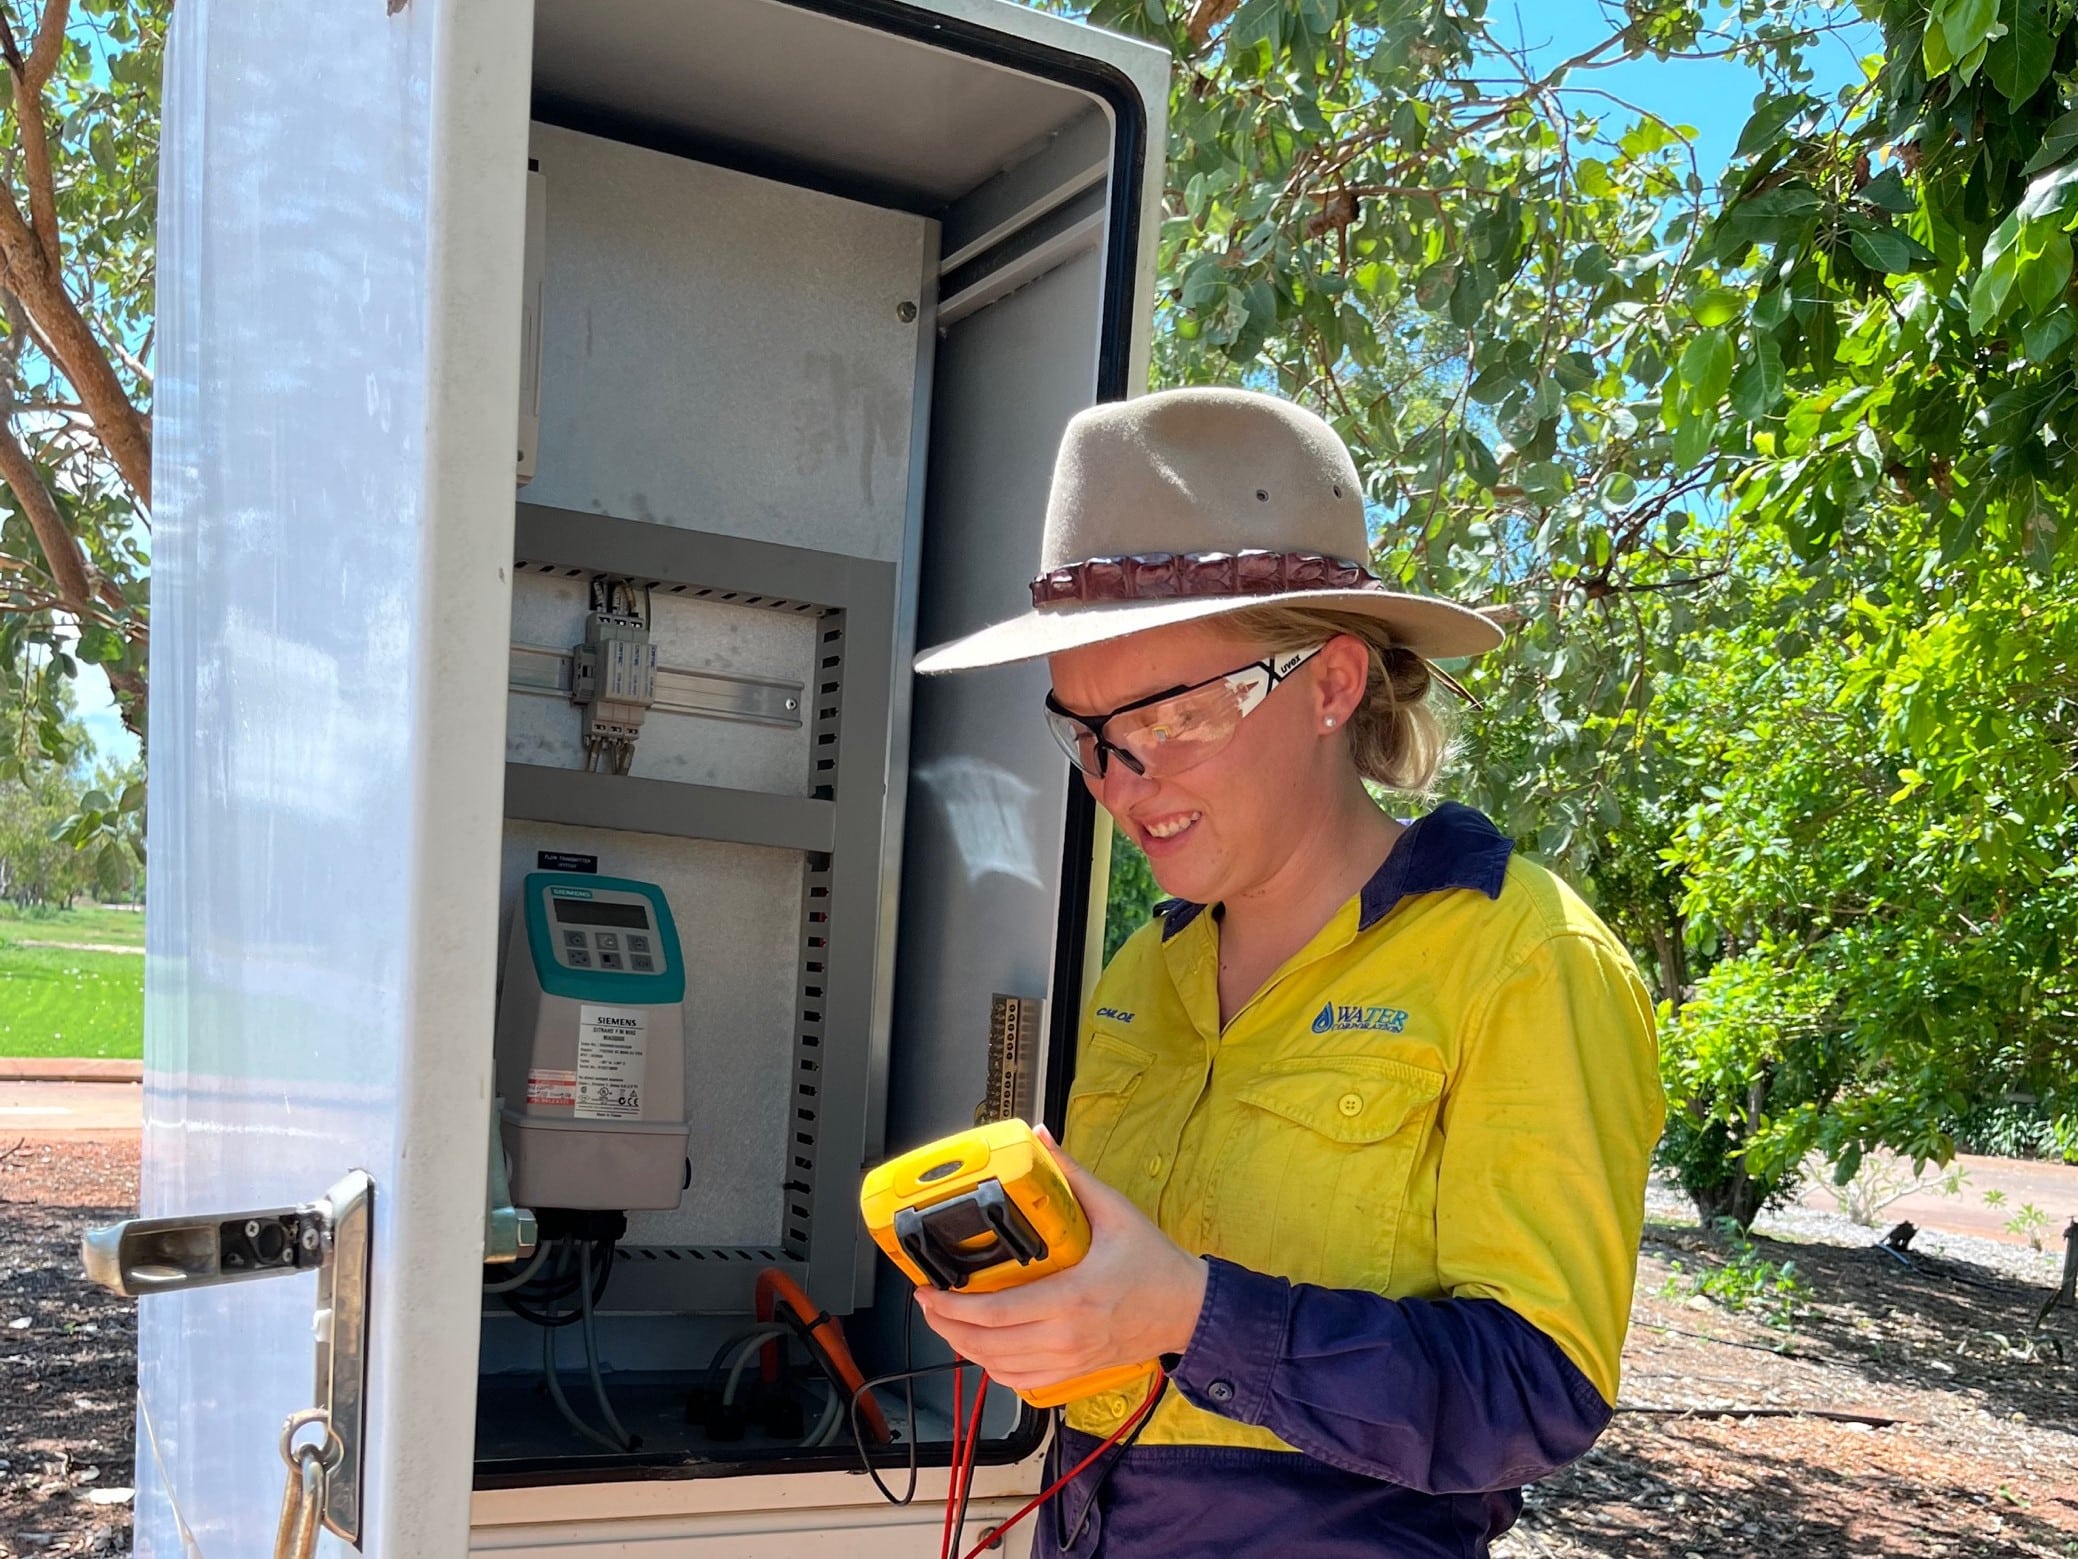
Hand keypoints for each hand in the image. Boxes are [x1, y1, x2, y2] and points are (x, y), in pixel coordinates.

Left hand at [911, 1127, 1207, 1397]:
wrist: (1188, 1309)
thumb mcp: (1115, 1210)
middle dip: (946, 1326)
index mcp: (1072, 1296)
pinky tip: (983, 1350)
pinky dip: (993, 1369)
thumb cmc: (1154, 1264)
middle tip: (928, 1303)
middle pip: (987, 1343)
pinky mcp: (1074, 1371)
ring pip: (998, 1367)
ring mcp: (1069, 1359)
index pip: (997, 1312)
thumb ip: (1072, 1175)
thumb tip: (1040, 1138)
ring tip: (947, 1323)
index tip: (929, 1289)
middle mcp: (1066, 1335)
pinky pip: (1022, 1382)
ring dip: (964, 1348)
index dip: (953, 1306)